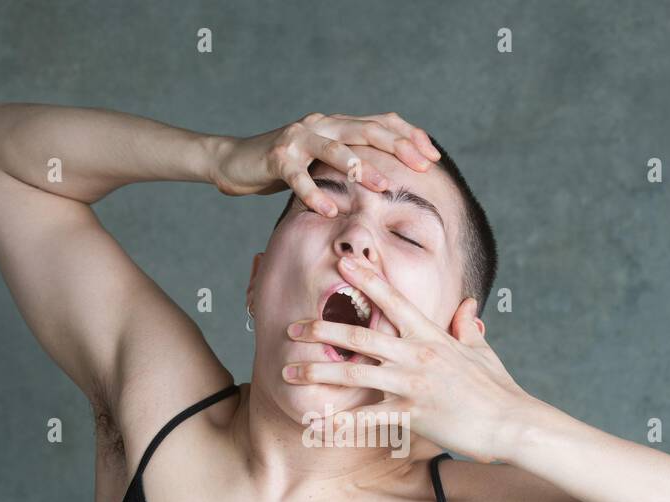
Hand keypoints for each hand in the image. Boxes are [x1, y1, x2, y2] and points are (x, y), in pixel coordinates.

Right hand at [209, 112, 440, 214]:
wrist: (236, 162)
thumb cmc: (285, 168)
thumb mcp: (324, 164)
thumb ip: (351, 165)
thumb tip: (390, 181)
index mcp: (337, 124)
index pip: (381, 123)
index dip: (409, 136)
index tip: (433, 157)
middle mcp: (322, 124)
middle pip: (366, 130)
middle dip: (398, 148)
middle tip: (422, 167)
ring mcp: (298, 138)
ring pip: (336, 149)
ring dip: (362, 169)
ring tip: (385, 187)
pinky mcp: (277, 157)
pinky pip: (299, 177)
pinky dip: (315, 194)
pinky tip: (330, 210)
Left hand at [283, 255, 532, 461]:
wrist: (512, 421)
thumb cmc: (498, 389)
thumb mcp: (482, 352)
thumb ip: (468, 329)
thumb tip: (468, 307)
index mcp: (431, 335)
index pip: (393, 299)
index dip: (366, 277)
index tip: (343, 259)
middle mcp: (416, 354)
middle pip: (359, 334)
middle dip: (321, 328)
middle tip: (292, 326)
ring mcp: (412, 383)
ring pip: (353, 372)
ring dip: (316, 371)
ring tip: (288, 370)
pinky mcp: (411, 414)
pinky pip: (366, 418)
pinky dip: (338, 422)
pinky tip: (314, 423)